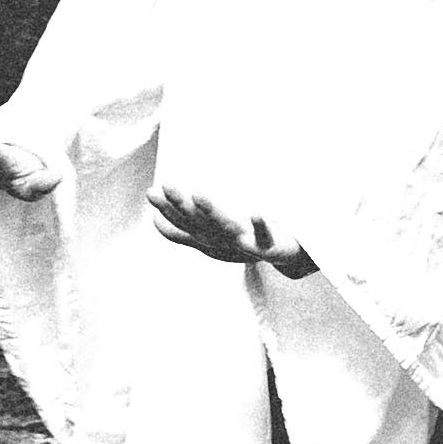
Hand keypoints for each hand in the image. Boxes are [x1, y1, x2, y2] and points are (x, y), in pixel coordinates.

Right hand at [148, 187, 314, 274]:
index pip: (185, 225)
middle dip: (182, 207)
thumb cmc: (252, 241)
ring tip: (198, 193)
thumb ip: (189, 227)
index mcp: (213, 242)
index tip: (150, 193)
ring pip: (227, 229)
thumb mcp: (217, 233)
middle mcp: (226, 246)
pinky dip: (262, 225)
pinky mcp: (272, 247)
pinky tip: (257, 212)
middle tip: (165, 185)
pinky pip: (267, 237)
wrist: (291, 258)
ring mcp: (249, 247)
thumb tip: (155, 221)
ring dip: (213, 212)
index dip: (167, 210)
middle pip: (201, 225)